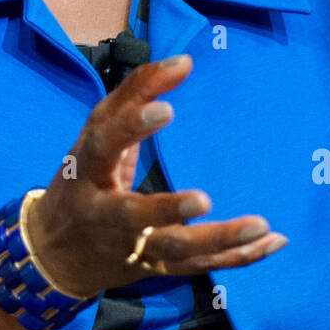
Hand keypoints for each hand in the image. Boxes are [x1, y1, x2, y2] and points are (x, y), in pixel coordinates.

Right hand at [26, 53, 287, 296]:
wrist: (57, 254)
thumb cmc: (83, 178)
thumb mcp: (95, 135)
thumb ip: (136, 94)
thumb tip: (184, 61)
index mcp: (87, 171)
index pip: (105, 146)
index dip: (132, 127)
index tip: (168, 108)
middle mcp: (104, 215)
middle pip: (133, 216)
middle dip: (165, 210)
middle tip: (204, 200)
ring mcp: (131, 247)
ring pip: (173, 249)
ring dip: (217, 240)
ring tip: (260, 224)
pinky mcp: (155, 269)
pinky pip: (198, 265)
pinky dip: (237, 256)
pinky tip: (273, 240)